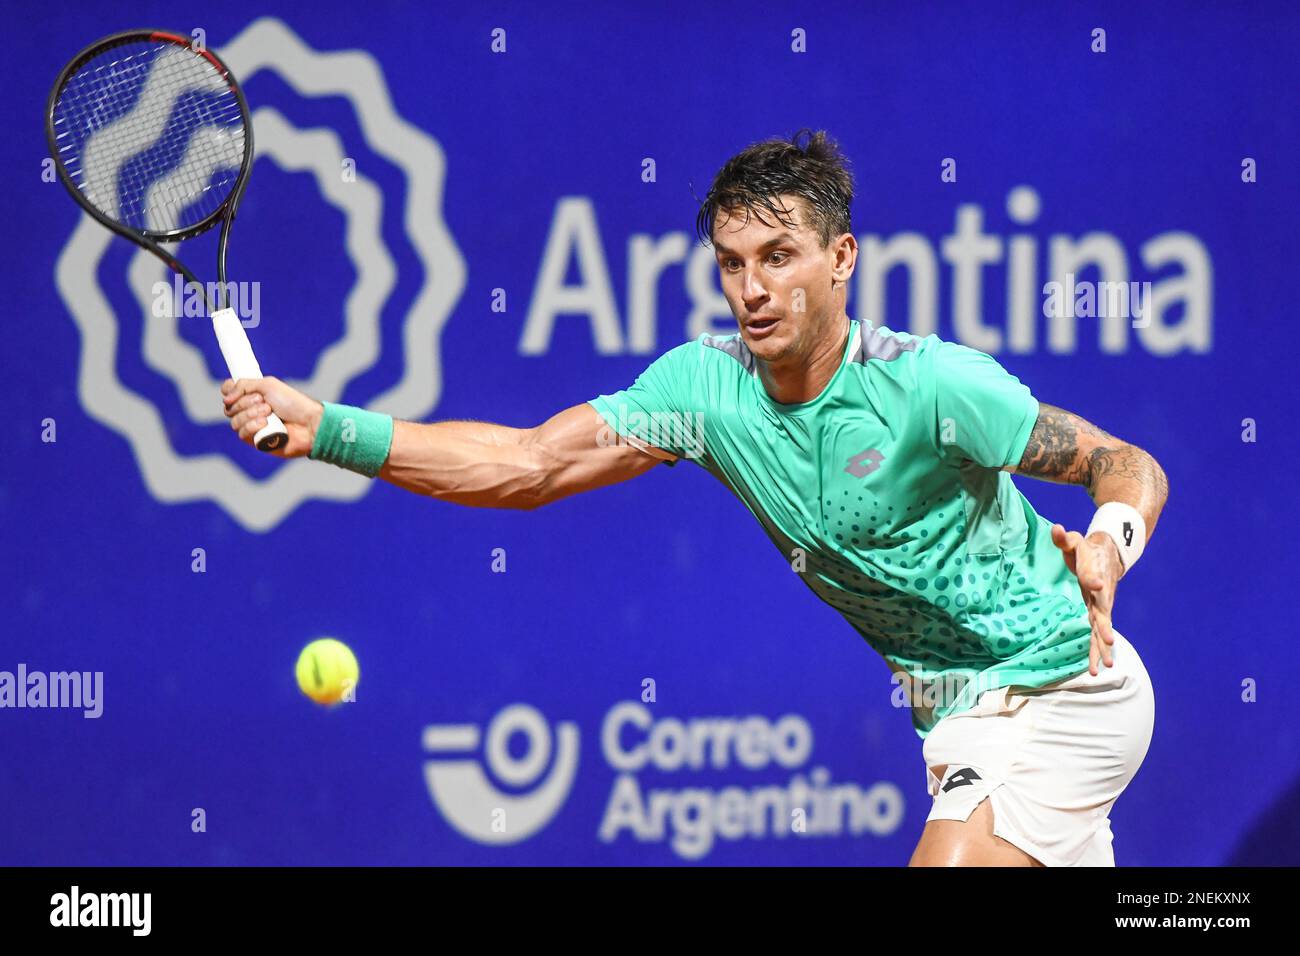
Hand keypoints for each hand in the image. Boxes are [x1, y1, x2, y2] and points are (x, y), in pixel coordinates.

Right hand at [221, 376, 322, 457]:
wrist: (309, 423)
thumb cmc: (293, 403)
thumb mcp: (268, 385)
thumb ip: (244, 385)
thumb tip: (225, 397)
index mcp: (252, 396)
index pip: (229, 393)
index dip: (228, 391)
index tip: (235, 391)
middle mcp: (250, 411)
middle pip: (229, 408)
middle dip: (245, 403)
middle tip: (264, 401)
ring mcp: (252, 427)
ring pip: (234, 421)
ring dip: (250, 414)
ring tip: (269, 412)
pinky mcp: (256, 441)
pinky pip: (242, 434)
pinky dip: (252, 426)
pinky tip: (265, 424)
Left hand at [1050, 523, 1123, 675]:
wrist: (1109, 556)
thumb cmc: (1087, 550)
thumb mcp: (1074, 541)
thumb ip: (1063, 537)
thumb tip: (1055, 529)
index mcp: (1095, 572)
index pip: (1093, 576)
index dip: (1093, 579)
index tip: (1097, 584)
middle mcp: (1101, 593)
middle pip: (1103, 611)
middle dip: (1105, 626)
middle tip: (1108, 640)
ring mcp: (1102, 606)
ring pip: (1102, 629)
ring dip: (1103, 647)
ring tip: (1105, 667)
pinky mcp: (1099, 614)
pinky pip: (1097, 634)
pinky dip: (1097, 650)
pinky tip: (1096, 669)